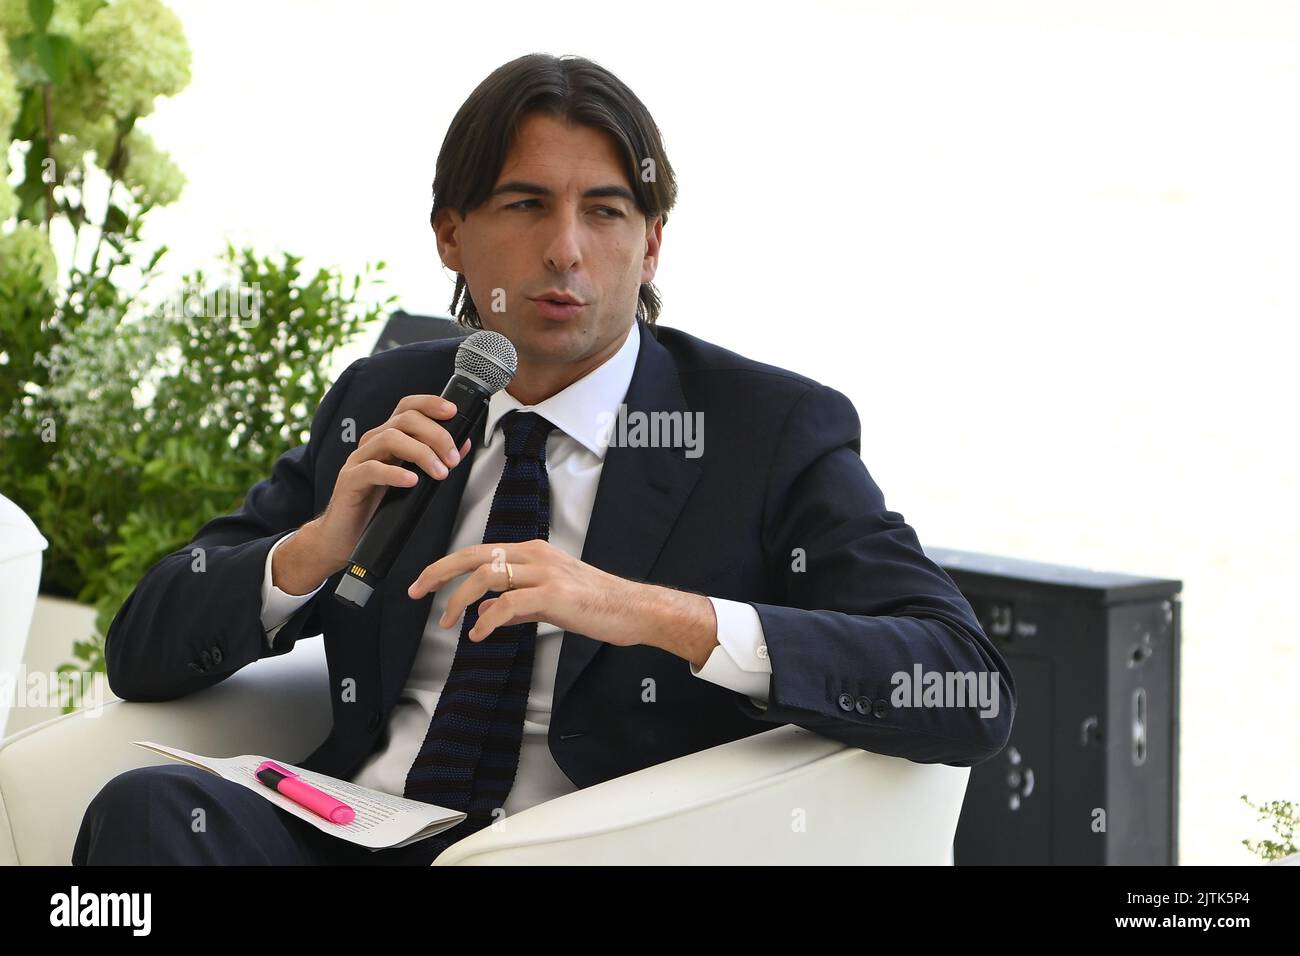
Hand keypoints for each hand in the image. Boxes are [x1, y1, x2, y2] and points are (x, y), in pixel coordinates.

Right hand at [312, 394, 472, 568]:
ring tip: (440, 473)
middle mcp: (372, 444)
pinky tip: (412, 481)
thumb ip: (434, 460)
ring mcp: (358, 460)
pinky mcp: (349, 481)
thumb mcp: (411, 479)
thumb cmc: (378, 506)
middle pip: (404, 420)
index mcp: (387, 439)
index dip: (429, 403)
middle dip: (435, 434)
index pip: (407, 408)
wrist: (343, 536)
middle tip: (452, 458)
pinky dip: (395, 473)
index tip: (453, 412)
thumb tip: (462, 445)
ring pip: (389, 439)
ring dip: (421, 453)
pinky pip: (371, 470)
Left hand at [407, 539, 720, 666]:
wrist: (633, 609)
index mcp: (533, 552)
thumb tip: (485, 612)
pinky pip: (509, 603)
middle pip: (475, 555)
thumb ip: (517, 603)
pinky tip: (479, 633)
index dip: (447, 566)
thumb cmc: (597, 604)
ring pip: (487, 575)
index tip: (425, 584)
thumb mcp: (550, 600)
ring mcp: (545, 573)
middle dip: (439, 572)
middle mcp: (535, 555)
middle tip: (415, 590)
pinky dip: (487, 619)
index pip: (479, 551)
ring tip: (448, 623)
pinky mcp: (554, 594)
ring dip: (459, 600)